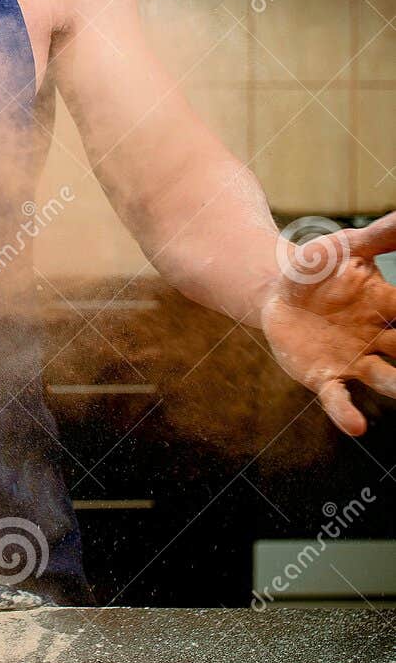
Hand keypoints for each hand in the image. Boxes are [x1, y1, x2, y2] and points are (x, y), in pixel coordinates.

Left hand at [261, 213, 395, 436]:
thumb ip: (383, 234)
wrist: (277, 291)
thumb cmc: (319, 267)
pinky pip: (339, 397)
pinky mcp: (326, 377)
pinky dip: (347, 412)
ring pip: (385, 379)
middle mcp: (379, 338)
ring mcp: (354, 360)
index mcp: (388, 306)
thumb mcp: (348, 247)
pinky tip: (357, 427)